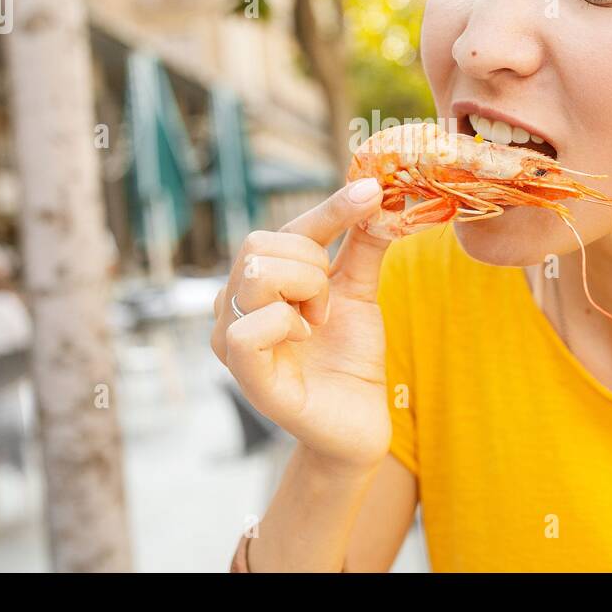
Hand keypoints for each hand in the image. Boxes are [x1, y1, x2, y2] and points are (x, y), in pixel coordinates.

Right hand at [212, 178, 393, 471]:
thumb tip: (380, 195)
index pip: (284, 229)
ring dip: (306, 293)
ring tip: (317, 323)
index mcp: (259, 281)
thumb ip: (363, 244)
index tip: (370, 191)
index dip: (328, 208)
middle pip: (259, 246)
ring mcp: (231, 339)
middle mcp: (234, 304)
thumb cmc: (350, 356)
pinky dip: (288, 325)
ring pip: (256, 276)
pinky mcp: (243, 374)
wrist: (359, 420)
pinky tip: (303, 342)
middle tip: (328, 305)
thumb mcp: (360, 291)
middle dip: (312, 266)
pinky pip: (251, 327)